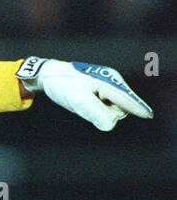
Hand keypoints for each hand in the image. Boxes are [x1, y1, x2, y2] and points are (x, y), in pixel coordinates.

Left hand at [16, 58, 152, 130]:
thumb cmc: (64, 86)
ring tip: (84, 101)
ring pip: (115, 109)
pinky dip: (98, 110)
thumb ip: (95, 112)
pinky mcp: (103, 91)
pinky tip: (86, 102)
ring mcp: (108, 86)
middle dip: (108, 113)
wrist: (51, 75)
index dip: (137, 108)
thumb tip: (112, 124)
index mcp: (109, 82)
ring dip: (102, 112)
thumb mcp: (77, 101)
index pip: (126, 99)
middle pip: (122, 108)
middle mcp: (113, 82)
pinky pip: (107, 107)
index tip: (148, 115)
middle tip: (86, 105)